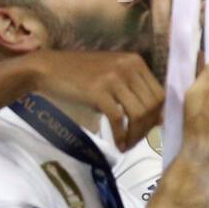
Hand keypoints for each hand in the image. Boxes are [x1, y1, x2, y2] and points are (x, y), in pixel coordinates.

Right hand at [28, 51, 163, 152]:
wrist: (48, 68)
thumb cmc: (81, 76)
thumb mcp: (114, 78)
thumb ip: (136, 93)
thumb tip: (160, 119)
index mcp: (136, 62)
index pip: (160, 94)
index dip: (157, 116)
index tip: (148, 130)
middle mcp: (129, 66)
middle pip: (152, 105)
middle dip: (147, 128)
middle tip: (135, 141)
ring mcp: (114, 77)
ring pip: (138, 114)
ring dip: (135, 135)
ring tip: (127, 145)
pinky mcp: (98, 90)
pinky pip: (118, 119)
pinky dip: (121, 135)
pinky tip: (118, 144)